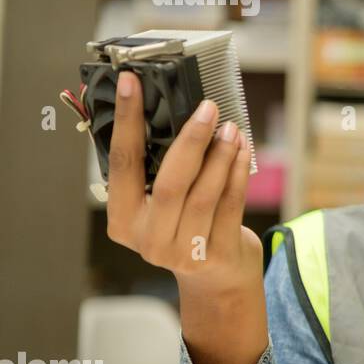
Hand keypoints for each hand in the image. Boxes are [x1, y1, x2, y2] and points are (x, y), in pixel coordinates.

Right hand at [105, 70, 263, 308]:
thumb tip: (168, 109)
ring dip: (220, 155)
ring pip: (203, 194)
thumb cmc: (186, 229)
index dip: (126, 120)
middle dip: (190, 140)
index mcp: (123, 219)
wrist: (216, 279)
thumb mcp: (160, 204)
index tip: (131, 84)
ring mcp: (182, 251)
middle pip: (169, 182)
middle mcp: (148, 238)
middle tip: (206, 108)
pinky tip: (242, 149)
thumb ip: (157, 169)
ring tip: (230, 127)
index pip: (122, 163)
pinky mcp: (216, 254)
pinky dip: (236, 173)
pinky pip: (229, 204)